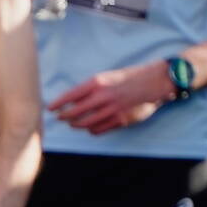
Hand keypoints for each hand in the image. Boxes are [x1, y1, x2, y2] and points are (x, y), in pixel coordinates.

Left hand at [48, 60, 173, 134]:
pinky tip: (90, 127)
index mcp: (98, 83)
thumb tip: (73, 100)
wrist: (155, 82)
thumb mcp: (108, 77)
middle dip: (64, 117)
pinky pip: (98, 130)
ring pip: (84, 124)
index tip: (50, 108)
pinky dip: (91, 130)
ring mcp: (111, 110)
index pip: (70, 96)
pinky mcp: (120, 121)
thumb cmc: (129, 77)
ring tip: (73, 123)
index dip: (58, 104)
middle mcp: (103, 97)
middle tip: (60, 117)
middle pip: (74, 113)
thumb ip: (91, 88)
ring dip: (76, 125)